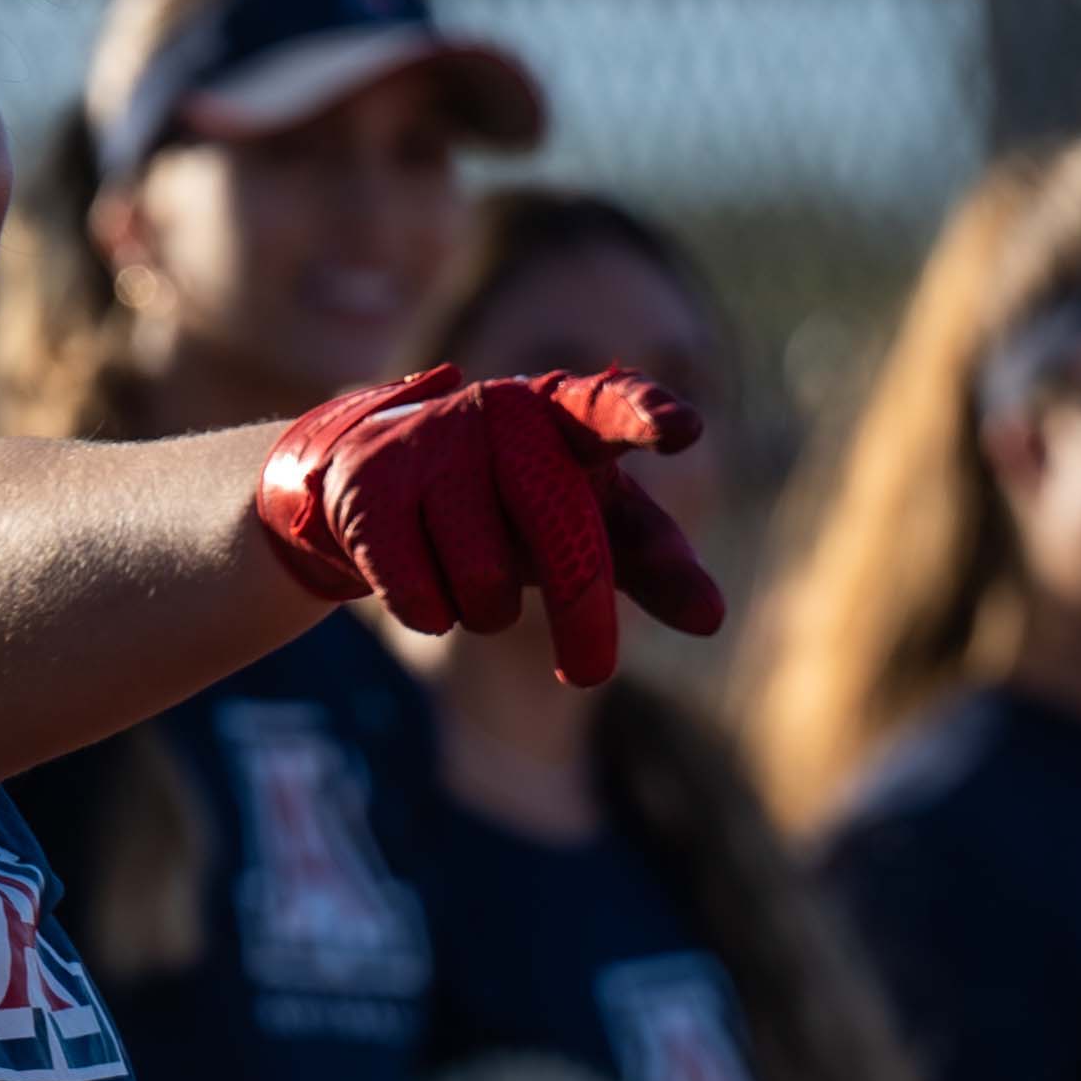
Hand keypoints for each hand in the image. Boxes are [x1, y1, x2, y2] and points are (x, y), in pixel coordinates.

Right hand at [254, 367, 724, 686]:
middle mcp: (501, 413)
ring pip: (486, 584)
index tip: (685, 429)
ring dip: (487, 611)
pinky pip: (423, 600)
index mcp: (565, 413)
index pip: (610, 406)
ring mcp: (431, 445)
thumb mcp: (585, 521)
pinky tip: (418, 578)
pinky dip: (431, 613)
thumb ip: (651, 561)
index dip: (645, 415)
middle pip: (562, 536)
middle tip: (590, 674)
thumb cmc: (508, 501)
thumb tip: (712, 619)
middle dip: (581, 616)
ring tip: (469, 576)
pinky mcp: (370, 490)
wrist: (368, 480)